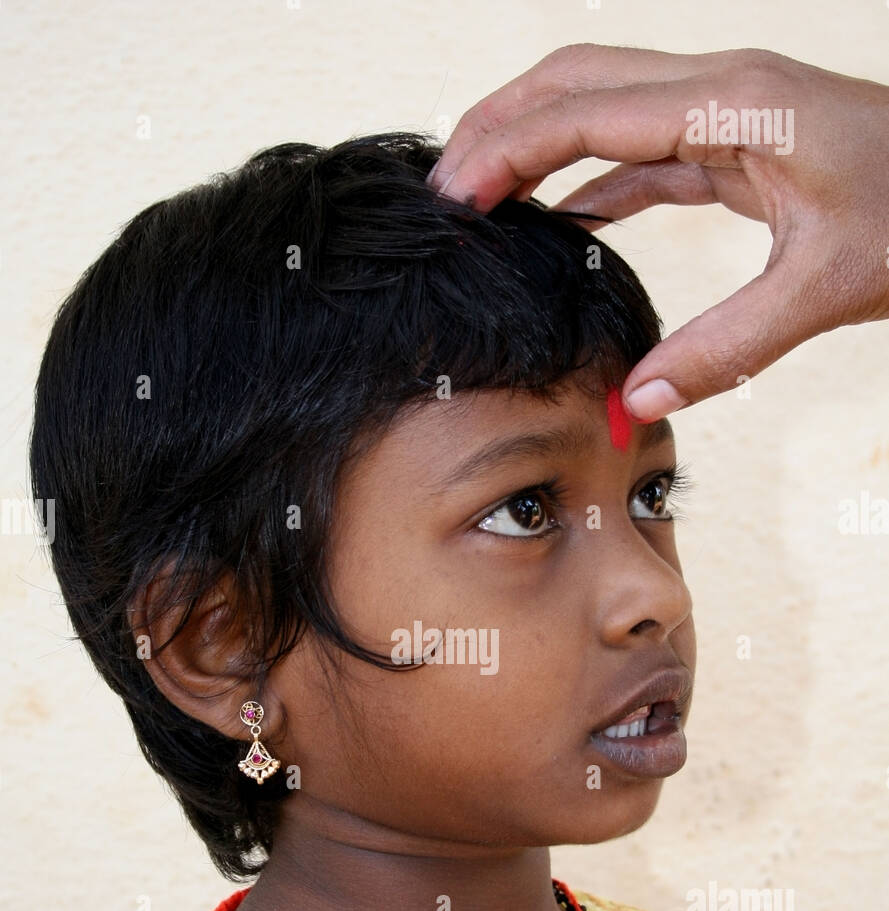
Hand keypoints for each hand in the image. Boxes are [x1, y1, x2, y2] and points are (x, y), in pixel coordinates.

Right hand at [427, 45, 888, 420]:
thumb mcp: (826, 289)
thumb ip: (727, 349)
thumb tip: (635, 403)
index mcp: (733, 103)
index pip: (587, 111)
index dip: (508, 149)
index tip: (451, 196)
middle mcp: (720, 88)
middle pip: (576, 78)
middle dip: (498, 122)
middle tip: (439, 187)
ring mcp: (727, 110)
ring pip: (601, 103)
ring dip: (535, 141)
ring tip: (478, 198)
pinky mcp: (736, 143)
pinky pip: (640, 149)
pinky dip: (589, 177)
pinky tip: (559, 219)